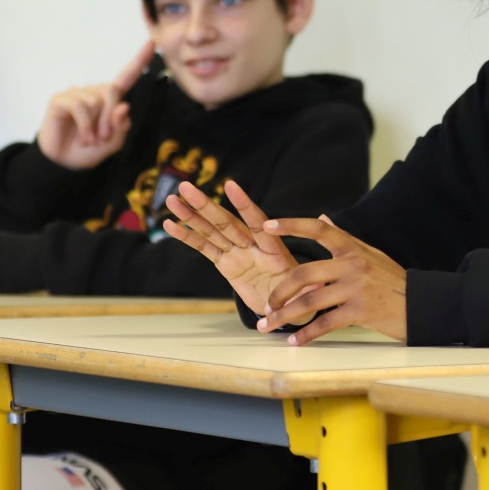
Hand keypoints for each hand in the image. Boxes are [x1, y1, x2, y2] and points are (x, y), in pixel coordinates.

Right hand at [36, 42, 152, 170]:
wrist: (65, 163)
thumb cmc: (89, 149)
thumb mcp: (114, 142)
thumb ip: (122, 126)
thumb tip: (123, 106)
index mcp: (111, 99)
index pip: (127, 76)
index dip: (140, 60)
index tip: (153, 43)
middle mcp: (95, 91)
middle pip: (112, 91)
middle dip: (110, 118)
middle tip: (102, 136)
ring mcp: (77, 93)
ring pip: (95, 101)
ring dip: (95, 125)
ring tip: (89, 137)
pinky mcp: (61, 99)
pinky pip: (79, 106)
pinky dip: (84, 125)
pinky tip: (83, 137)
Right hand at [160, 180, 298, 317]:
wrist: (289, 304)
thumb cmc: (302, 294)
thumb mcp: (308, 291)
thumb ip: (308, 287)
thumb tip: (319, 286)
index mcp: (274, 248)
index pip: (258, 223)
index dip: (246, 206)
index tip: (232, 186)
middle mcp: (253, 245)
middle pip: (227, 222)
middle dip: (206, 205)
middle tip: (186, 186)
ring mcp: (237, 253)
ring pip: (211, 231)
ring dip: (191, 215)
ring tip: (172, 199)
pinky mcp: (226, 264)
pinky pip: (205, 248)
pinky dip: (188, 237)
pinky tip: (170, 224)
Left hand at [257, 216, 407, 345]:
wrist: (421, 304)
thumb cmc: (392, 280)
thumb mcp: (370, 253)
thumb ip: (344, 239)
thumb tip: (322, 217)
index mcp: (353, 248)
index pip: (320, 229)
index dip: (292, 225)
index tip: (267, 226)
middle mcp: (353, 264)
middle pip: (303, 273)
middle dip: (279, 292)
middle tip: (266, 306)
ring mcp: (357, 288)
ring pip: (309, 301)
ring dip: (284, 316)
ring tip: (269, 326)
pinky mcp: (361, 311)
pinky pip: (325, 324)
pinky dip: (307, 335)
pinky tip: (295, 342)